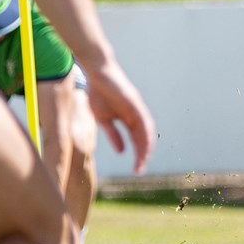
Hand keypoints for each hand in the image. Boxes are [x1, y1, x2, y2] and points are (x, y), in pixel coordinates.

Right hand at [84, 60, 156, 174]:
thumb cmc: (99, 93)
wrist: (96, 73)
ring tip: (143, 160)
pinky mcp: (134, 102)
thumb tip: (121, 151)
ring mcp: (137, 108)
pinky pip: (142, 119)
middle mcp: (136, 114)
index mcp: (129, 119)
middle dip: (143, 154)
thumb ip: (113, 135)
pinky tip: (143, 143)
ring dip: (145, 146)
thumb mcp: (104, 119)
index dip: (138, 154)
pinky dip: (144, 132)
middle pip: (144, 137)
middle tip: (140, 170)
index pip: (137, 139)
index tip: (136, 169)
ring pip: (146, 130)